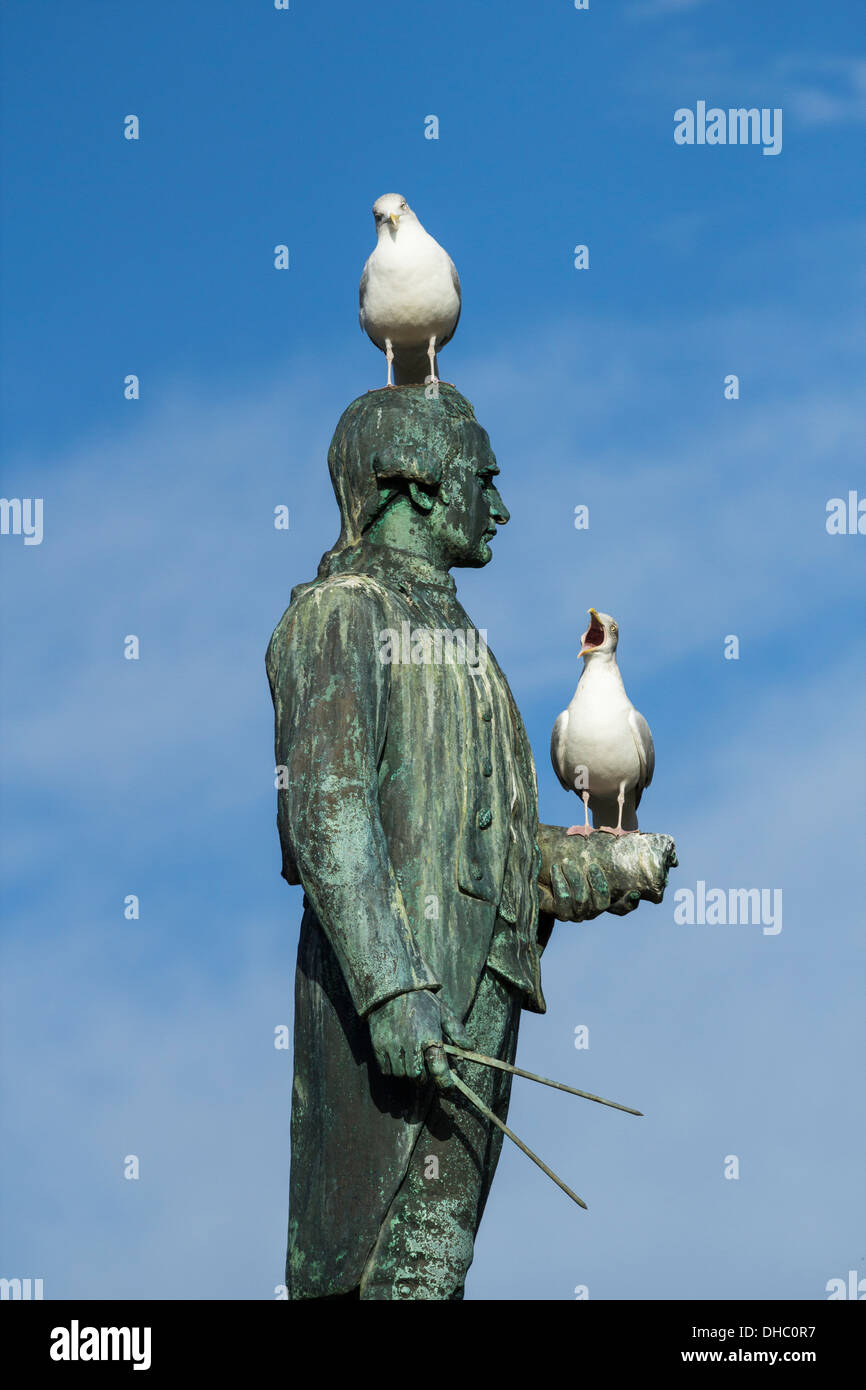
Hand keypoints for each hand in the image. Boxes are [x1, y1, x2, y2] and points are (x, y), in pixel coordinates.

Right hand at [368, 989, 475, 1090]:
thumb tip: (470, 1048)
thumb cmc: (421, 1000)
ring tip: (411, 1063)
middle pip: (418, 1077)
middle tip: (426, 1071)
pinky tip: (398, 1059)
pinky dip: (392, 1069)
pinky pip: (386, 1069)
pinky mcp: (379, 1046)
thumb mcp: (443, 1011)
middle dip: (424, 1078)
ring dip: (408, 1074)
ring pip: (402, 1075)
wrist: (391, 988)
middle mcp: (411, 1043)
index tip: (448, 1088)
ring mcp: (393, 1045)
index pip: (439, 1068)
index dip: (445, 1083)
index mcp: (430, 1035)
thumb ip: (457, 1031)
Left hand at [537, 824, 676, 921]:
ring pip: (583, 901)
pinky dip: (560, 884)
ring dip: (575, 878)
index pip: (620, 907)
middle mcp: (590, 909)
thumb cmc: (560, 858)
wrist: (534, 870)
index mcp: (599, 896)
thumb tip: (618, 830)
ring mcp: (574, 913)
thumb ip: (598, 848)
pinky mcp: (558, 912)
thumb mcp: (580, 853)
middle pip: (602, 904)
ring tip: (566, 862)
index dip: (629, 903)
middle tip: (592, 865)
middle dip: (598, 883)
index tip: (634, 892)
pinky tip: (556, 870)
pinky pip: (564, 902)